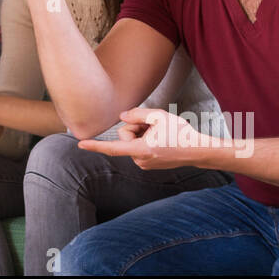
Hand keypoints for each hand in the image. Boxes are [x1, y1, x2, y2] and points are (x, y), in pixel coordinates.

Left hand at [76, 107, 209, 169]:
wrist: (197, 150)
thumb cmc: (180, 133)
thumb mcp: (158, 116)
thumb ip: (136, 114)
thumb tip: (122, 117)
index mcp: (141, 150)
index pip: (113, 147)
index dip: (95, 146)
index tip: (81, 145)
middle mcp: (140, 160)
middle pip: (124, 136)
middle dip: (135, 127)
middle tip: (154, 125)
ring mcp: (144, 164)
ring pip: (132, 141)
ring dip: (142, 133)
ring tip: (160, 133)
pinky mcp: (148, 164)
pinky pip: (139, 146)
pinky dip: (146, 140)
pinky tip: (161, 139)